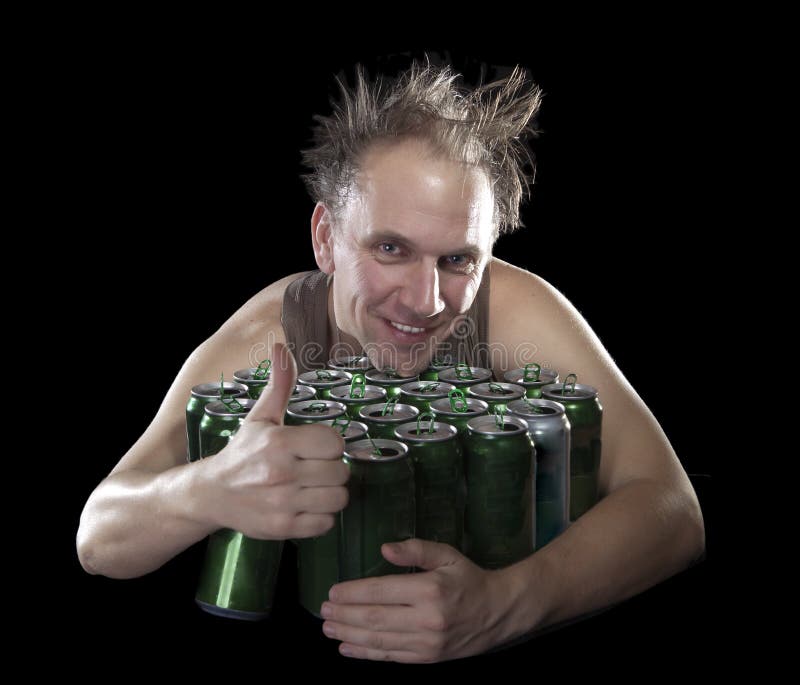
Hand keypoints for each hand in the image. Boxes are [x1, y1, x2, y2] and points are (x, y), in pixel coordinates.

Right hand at [199, 342, 348, 538]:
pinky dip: (321, 517)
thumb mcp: (260, 416)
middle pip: (341, 472)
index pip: (334, 443)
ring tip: (314, 487)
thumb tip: (282, 346)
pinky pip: (326, 524)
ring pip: (338, 499)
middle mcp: (282, 473)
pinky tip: (305, 505)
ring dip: (330, 493)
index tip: (317, 447)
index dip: (330, 445)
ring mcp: (283, 503)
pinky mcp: (283, 527)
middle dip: (332, 469)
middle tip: (315, 468)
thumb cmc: (241, 452)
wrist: (210, 493)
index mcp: (279, 442)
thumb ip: (280, 384)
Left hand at [321, 539, 509, 662]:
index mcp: (430, 589)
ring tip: (329, 628)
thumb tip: (384, 549)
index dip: (354, 593)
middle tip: (324, 610)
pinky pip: (391, 656)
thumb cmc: (469, 578)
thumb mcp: (447, 555)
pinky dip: (366, 653)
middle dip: (345, 615)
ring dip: (349, 634)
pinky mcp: (427, 658)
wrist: (498, 612)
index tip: (333, 591)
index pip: (382, 591)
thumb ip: (416, 550)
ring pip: (379, 640)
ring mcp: (426, 643)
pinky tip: (348, 647)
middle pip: (375, 618)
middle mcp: (426, 618)